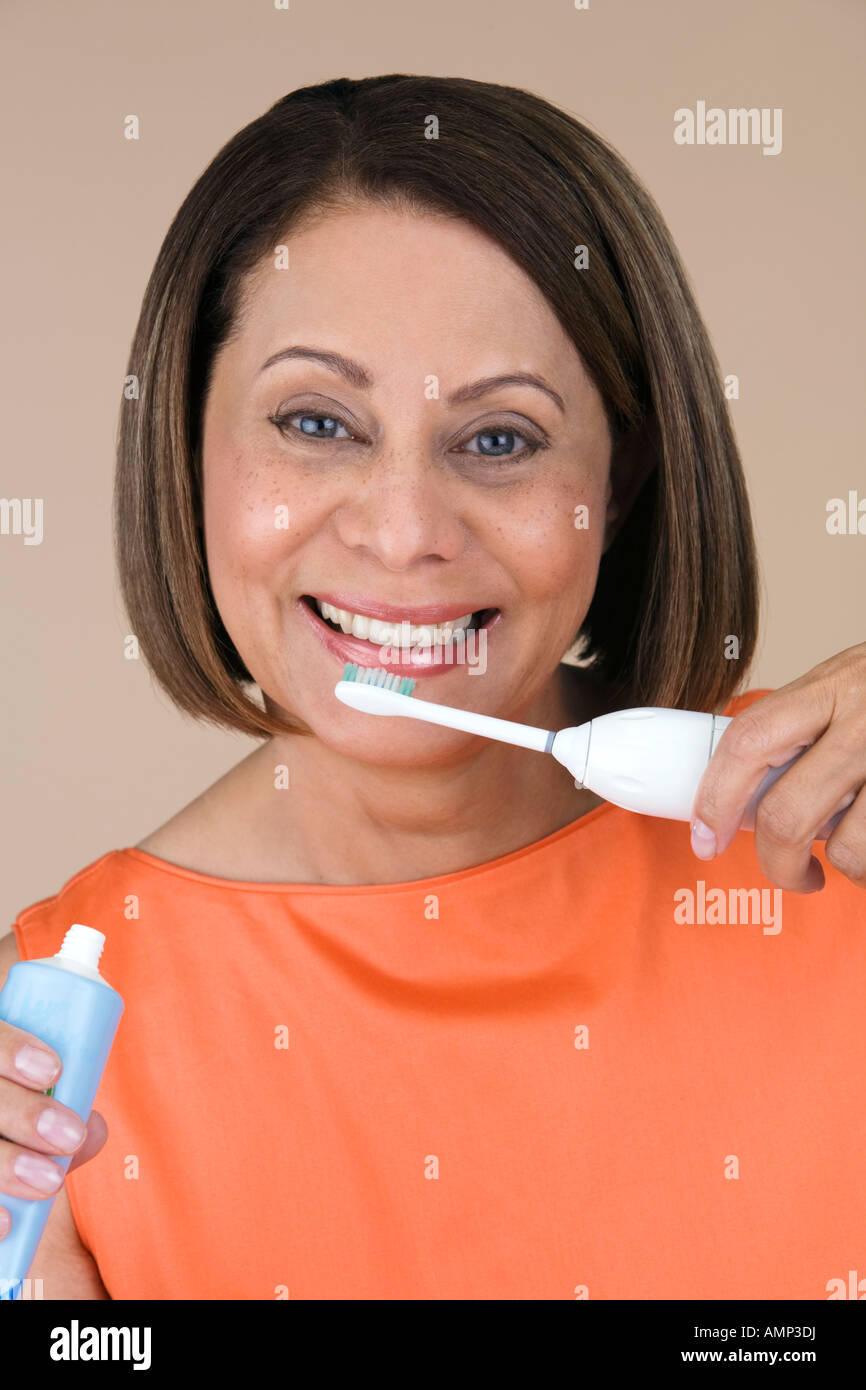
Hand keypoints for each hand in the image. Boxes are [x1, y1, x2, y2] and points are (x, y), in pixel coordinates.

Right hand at [0, 1020, 107, 1237]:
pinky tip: (5, 1224)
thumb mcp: (26, 1103)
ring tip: (50, 1183)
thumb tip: (93, 1130)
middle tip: (71, 1137)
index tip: (54, 1071)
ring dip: (6, 1165)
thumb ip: (60, 1111)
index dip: (10, 1049)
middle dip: (23, 1114)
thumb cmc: (8, 1116)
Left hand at [690, 642, 865, 892]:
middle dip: (776, 863)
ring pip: (847, 850)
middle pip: (787, 814)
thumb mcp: (849, 681)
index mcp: (831, 687)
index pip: (748, 742)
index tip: (705, 836)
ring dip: (844, 869)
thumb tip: (742, 790)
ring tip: (855, 854)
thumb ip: (804, 724)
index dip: (715, 797)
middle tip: (789, 873)